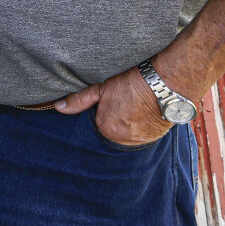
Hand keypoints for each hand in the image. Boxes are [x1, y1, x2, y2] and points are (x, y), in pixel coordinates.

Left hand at [55, 66, 173, 147]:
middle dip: (113, 121)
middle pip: (111, 132)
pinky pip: (141, 136)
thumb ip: (79, 101)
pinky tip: (141, 114)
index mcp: (107, 129)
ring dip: (127, 126)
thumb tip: (58, 107)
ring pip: (126, 135)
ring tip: (132, 108)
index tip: (107, 103)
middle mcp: (123, 140)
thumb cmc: (132, 84)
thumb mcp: (101, 89)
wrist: (166, 85)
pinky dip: (140, 128)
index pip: (96, 125)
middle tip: (121, 105)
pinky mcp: (155, 139)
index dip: (99, 113)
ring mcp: (141, 141)